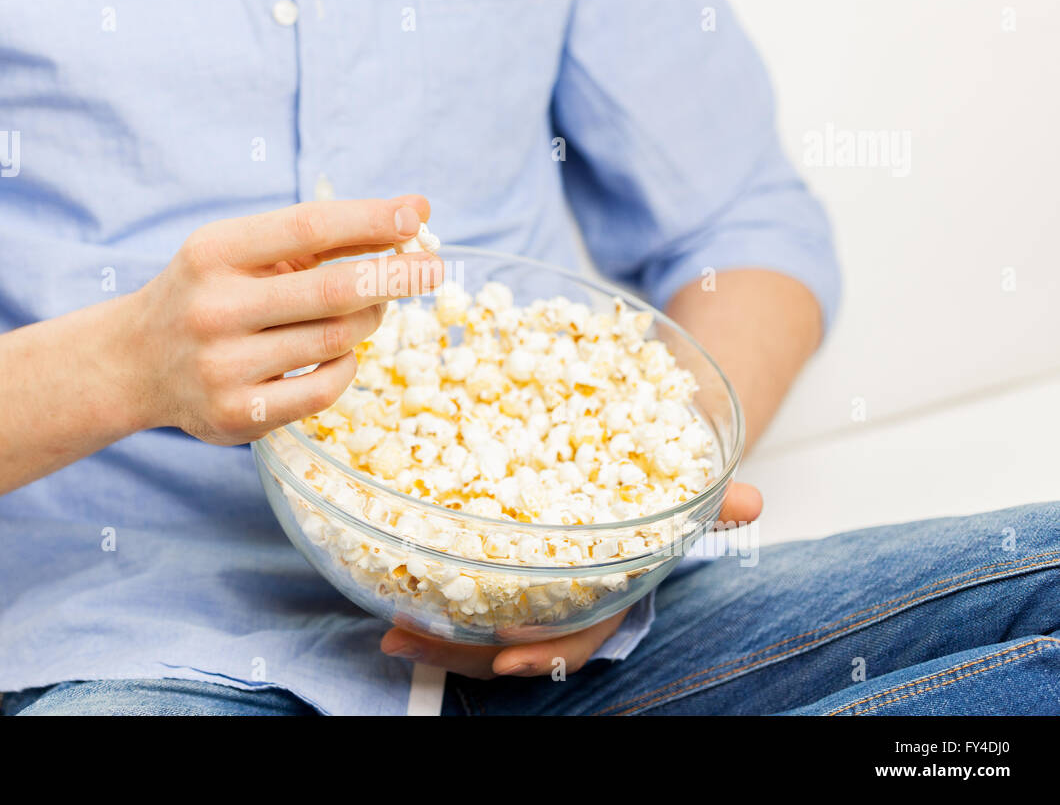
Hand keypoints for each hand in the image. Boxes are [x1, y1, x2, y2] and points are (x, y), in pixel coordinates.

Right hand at [125, 196, 441, 442]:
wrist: (135, 362)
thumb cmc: (210, 292)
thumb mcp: (246, 251)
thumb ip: (325, 233)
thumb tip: (417, 210)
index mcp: (215, 252)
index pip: (309, 227)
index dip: (371, 220)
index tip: (418, 216)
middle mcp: (215, 308)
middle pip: (333, 290)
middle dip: (396, 276)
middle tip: (433, 269)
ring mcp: (224, 366)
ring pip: (336, 340)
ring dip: (368, 321)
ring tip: (370, 309)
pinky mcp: (238, 414)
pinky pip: (325, 389)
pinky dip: (346, 366)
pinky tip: (339, 353)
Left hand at [379, 482, 762, 677]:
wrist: (631, 481)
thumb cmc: (651, 499)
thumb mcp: (676, 500)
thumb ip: (708, 506)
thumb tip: (752, 500)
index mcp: (602, 597)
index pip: (576, 638)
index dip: (546, 650)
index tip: (511, 656)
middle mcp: (559, 604)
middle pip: (509, 644)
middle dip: (463, 652)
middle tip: (411, 642)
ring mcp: (523, 593)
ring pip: (477, 628)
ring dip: (434, 634)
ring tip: (390, 630)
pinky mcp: (491, 570)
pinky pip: (458, 594)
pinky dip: (427, 598)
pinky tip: (385, 590)